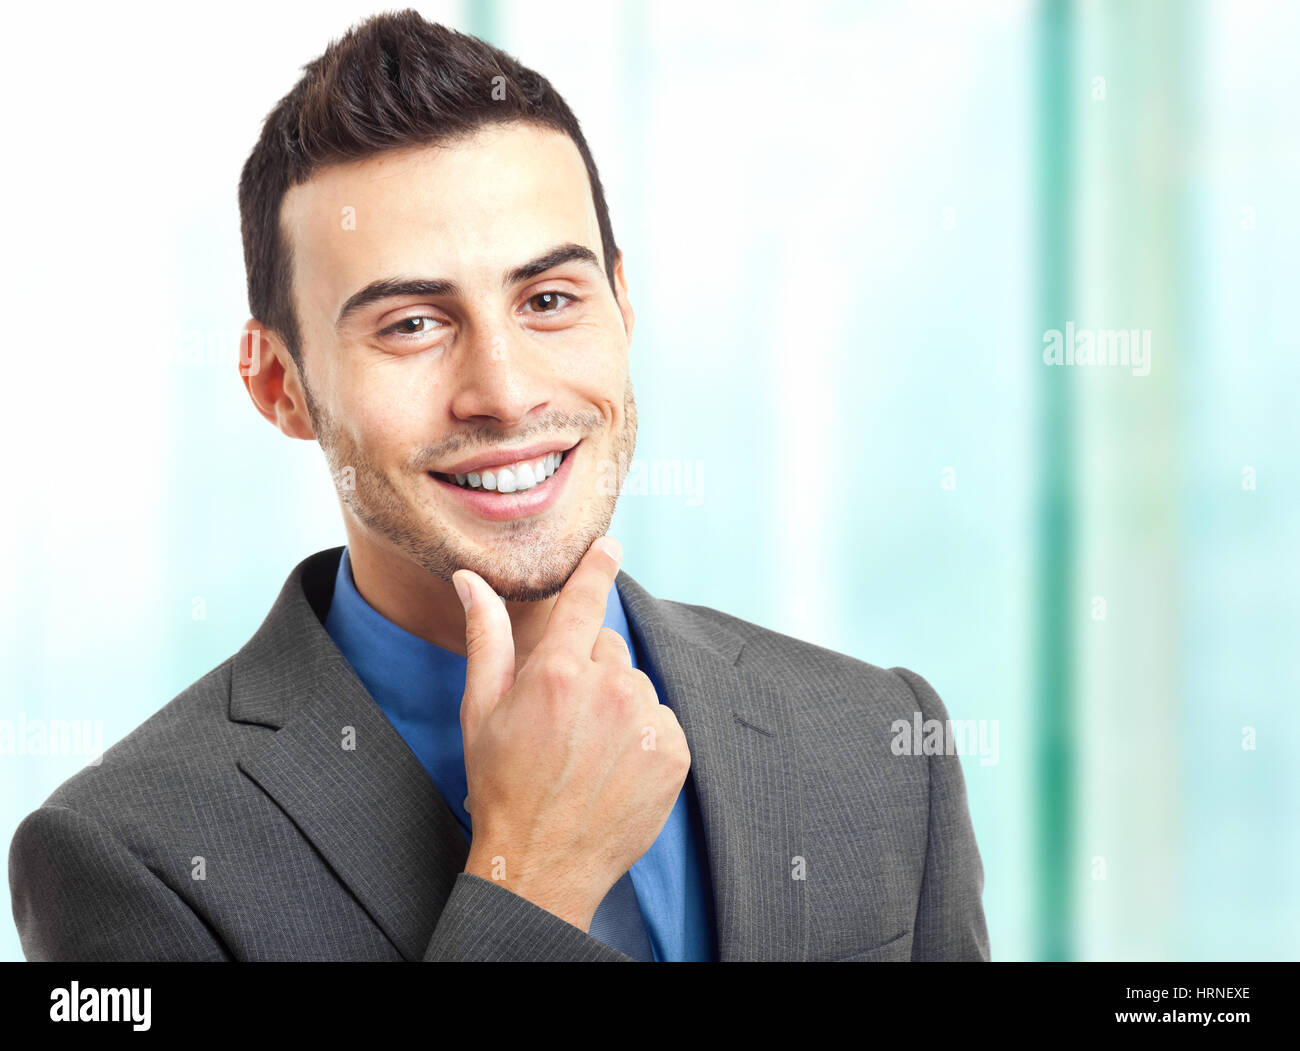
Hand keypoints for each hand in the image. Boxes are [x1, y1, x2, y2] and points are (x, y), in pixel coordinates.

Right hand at [453, 536, 690, 931]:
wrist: (541, 864)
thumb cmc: (501, 787)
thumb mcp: (481, 711)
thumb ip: (487, 638)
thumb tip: (471, 580)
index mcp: (557, 672)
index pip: (585, 600)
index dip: (598, 566)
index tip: (610, 545)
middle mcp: (608, 689)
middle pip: (608, 648)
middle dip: (588, 668)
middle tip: (562, 716)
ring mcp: (645, 721)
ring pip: (636, 686)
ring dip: (617, 704)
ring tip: (586, 750)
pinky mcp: (673, 751)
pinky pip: (660, 721)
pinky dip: (642, 736)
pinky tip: (612, 766)